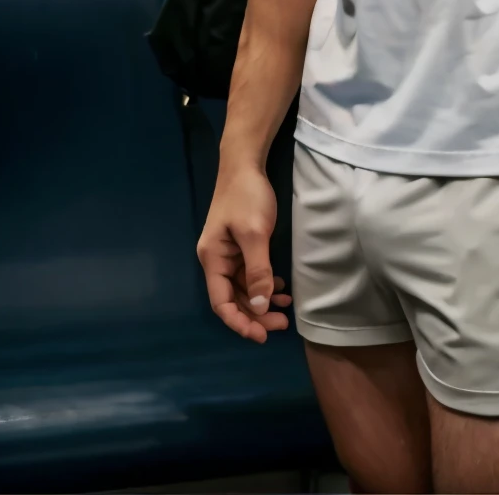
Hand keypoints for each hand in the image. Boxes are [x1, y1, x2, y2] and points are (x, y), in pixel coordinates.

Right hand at [196, 162, 292, 342]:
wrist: (245, 163)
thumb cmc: (246, 197)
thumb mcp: (254, 234)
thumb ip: (257, 271)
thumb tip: (259, 306)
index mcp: (213, 259)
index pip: (221, 302)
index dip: (240, 322)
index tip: (262, 335)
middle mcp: (217, 260)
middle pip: (233, 298)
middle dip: (255, 314)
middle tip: (281, 323)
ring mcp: (229, 253)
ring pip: (244, 288)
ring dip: (262, 301)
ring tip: (286, 308)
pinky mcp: (241, 245)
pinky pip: (251, 274)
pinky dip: (265, 284)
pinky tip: (281, 288)